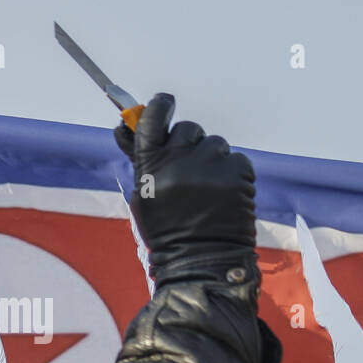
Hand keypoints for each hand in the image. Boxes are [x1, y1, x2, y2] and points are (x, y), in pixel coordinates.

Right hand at [114, 93, 256, 283]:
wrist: (201, 260)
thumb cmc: (167, 230)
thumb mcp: (142, 195)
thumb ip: (139, 159)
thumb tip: (124, 125)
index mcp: (152, 166)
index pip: (152, 119)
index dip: (160, 106)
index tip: (165, 102)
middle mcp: (181, 161)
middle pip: (188, 128)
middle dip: (189, 142)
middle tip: (189, 166)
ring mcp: (212, 166)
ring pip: (215, 143)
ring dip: (212, 160)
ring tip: (208, 189)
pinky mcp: (239, 174)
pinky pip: (235, 159)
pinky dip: (232, 174)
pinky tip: (224, 196)